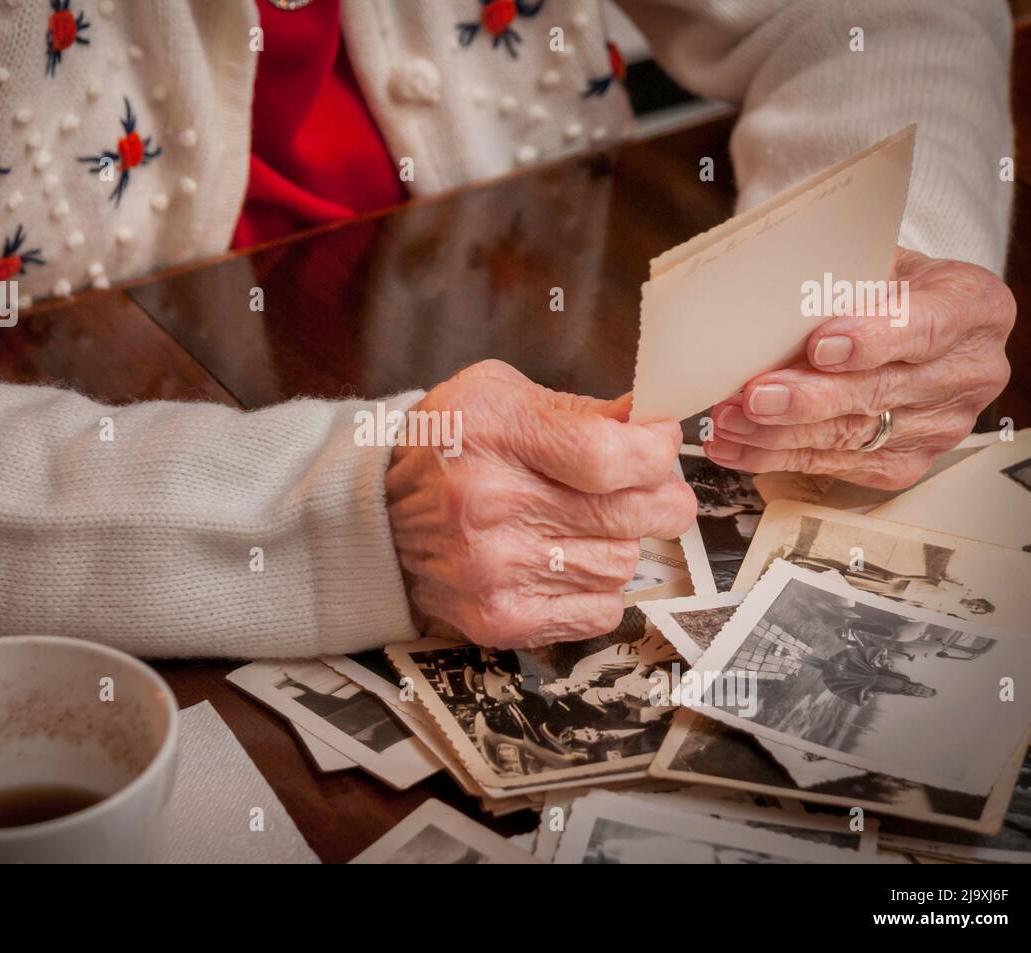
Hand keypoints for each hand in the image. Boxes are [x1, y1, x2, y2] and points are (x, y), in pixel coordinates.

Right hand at [386, 360, 694, 648]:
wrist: (371, 518)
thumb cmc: (446, 449)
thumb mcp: (497, 396)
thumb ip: (577, 410)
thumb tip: (652, 425)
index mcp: (492, 432)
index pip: (609, 456)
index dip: (655, 453)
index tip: (658, 446)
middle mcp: (490, 503)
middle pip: (627, 515)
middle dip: (660, 499)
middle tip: (654, 490)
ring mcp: (493, 569)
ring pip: (620, 564)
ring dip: (619, 543)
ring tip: (586, 526)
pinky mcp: (498, 618)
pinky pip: (598, 611)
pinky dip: (598, 588)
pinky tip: (569, 563)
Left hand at [704, 247, 1013, 488]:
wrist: (911, 322)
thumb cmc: (885, 287)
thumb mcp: (874, 262)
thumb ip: (840, 280)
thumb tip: (764, 304)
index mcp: (975, 308)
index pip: (926, 326)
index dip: (872, 338)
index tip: (819, 346)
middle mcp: (970, 372)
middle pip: (880, 391)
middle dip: (808, 397)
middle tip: (753, 395)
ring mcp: (943, 425)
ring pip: (852, 435)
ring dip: (779, 433)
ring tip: (729, 421)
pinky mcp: (907, 463)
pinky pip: (836, 464)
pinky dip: (777, 456)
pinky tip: (736, 446)